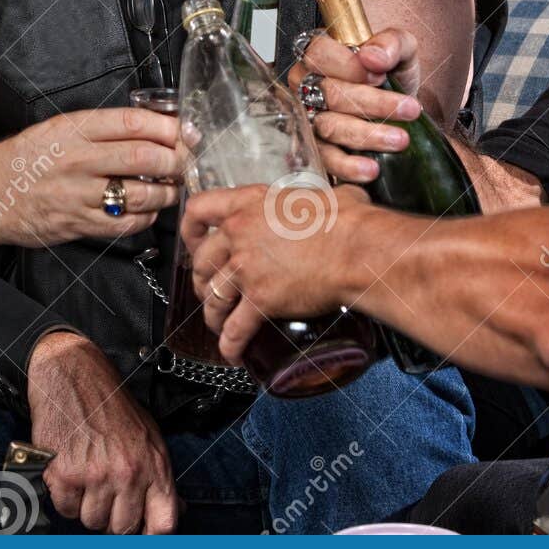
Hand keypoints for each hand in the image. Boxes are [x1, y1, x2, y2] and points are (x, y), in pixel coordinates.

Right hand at [0, 107, 181, 246]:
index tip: (186, 130)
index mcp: (74, 129)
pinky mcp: (78, 224)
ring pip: (140, 194)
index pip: (132, 122)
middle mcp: (78, 160)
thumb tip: (152, 126)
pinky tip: (150, 210)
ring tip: (174, 186)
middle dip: (176, 160)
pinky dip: (146, 217)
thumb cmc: (26, 157)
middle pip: (143, 158)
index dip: (168, 126)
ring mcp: (78, 195)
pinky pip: (125, 224)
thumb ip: (101, 127)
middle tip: (188, 160)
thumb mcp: (58, 126)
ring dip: (167, 192)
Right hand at [28, 333, 176, 531]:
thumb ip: (160, 476)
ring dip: (86, 505)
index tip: (139, 528)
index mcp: (154, 465)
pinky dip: (65, 496)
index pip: (163, 525)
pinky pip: (66, 509)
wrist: (74, 373)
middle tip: (105, 490)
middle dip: (112, 516)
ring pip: (91, 522)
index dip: (149, 534)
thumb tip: (176, 510)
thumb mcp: (149, 435)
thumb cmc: (112, 406)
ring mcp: (96, 475)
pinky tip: (69, 470)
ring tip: (87, 474)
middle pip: (122, 529)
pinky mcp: (65, 474)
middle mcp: (128, 473)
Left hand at [182, 184, 370, 363]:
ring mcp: (246, 267)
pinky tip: (233, 354)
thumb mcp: (319, 193)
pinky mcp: (261, 299)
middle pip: (202, 261)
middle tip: (212, 290)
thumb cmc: (347, 219)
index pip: (199, 209)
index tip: (194, 242)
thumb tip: (338, 199)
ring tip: (219, 325)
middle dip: (203, 280)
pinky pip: (235, 329)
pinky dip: (231, 346)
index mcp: (248, 203)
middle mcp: (239, 233)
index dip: (190, 230)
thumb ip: (313, 198)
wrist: (357, 248)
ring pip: (213, 297)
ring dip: (213, 315)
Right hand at [289, 26, 421, 184]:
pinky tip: (372, 168)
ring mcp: (308, 119)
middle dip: (371, 102)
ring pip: (329, 126)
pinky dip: (348, 166)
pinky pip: (326, 160)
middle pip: (328, 92)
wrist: (403, 115)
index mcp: (320, 55)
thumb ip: (391, 43)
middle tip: (408, 109)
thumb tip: (372, 57)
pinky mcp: (318, 151)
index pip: (319, 53)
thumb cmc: (392, 78)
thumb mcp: (402, 52)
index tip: (380, 76)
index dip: (348, 66)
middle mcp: (306, 86)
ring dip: (367, 135)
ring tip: (400, 140)